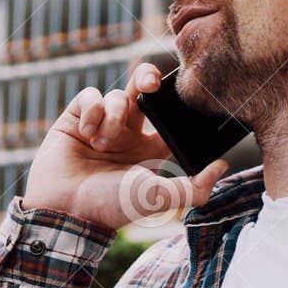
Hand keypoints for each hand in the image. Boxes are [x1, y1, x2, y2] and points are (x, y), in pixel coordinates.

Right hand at [19, 62, 228, 230]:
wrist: (64, 209)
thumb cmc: (111, 206)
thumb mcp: (159, 197)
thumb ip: (194, 187)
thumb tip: (223, 166)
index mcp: (149, 149)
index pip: (168, 116)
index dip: (174, 104)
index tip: (179, 99)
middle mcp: (127, 133)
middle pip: (144, 90)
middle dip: (149, 78)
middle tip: (151, 84)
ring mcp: (101, 124)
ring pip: (118, 96)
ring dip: (114, 114)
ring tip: (103, 142)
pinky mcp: (76, 118)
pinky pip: (90, 96)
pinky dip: (92, 110)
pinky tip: (87, 132)